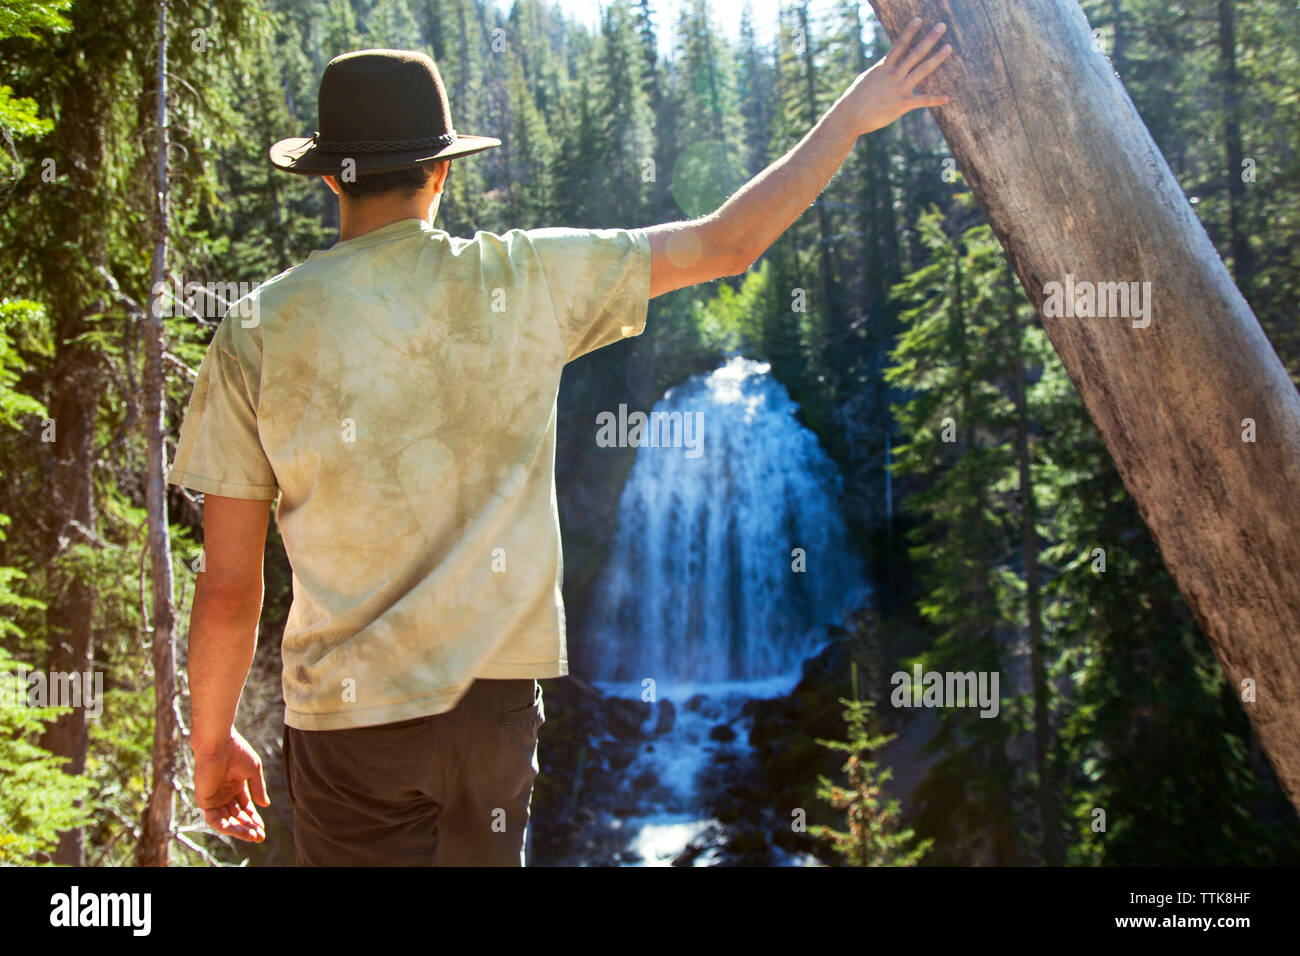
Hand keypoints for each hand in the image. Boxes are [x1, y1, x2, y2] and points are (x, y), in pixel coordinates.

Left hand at [193, 727, 268, 842]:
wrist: (219, 743)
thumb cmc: (236, 751)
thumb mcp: (253, 770)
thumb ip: (257, 788)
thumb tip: (265, 805)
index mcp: (235, 785)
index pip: (245, 806)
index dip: (254, 818)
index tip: (263, 828)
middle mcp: (224, 793)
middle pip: (237, 815)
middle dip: (248, 826)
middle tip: (260, 836)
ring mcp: (214, 798)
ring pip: (226, 820)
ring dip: (239, 830)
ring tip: (253, 836)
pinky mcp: (204, 800)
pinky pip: (214, 819)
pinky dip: (226, 826)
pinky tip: (239, 830)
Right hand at [839, 18, 952, 135]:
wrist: (850, 116)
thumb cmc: (856, 97)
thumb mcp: (868, 77)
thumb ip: (882, 69)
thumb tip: (889, 62)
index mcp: (884, 67)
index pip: (899, 45)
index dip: (910, 31)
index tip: (919, 19)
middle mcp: (893, 75)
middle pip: (915, 53)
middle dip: (929, 39)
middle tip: (941, 26)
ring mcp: (898, 89)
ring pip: (921, 70)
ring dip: (936, 58)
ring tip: (948, 47)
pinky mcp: (901, 105)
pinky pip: (922, 101)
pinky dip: (935, 99)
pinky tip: (947, 98)